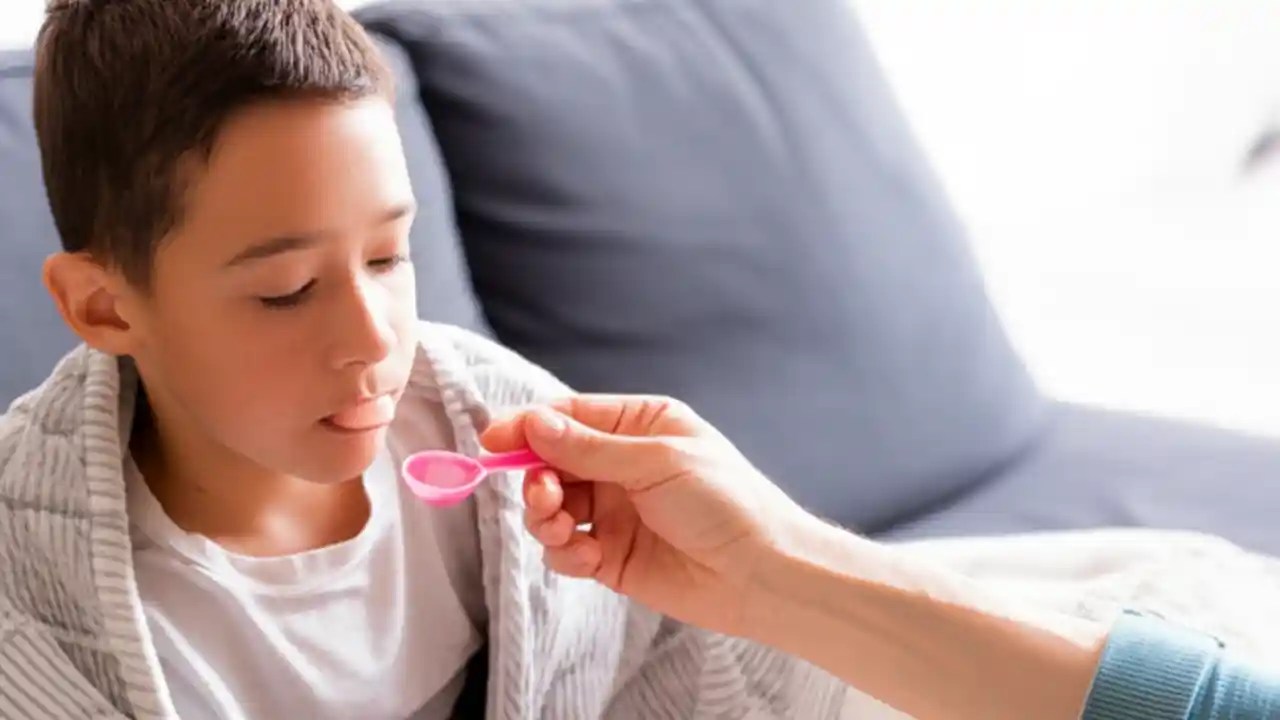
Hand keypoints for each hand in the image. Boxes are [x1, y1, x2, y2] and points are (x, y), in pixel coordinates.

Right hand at [481, 395, 810, 636]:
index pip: (568, 417)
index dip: (527, 427)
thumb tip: (533, 422)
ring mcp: (615, 511)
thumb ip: (590, 448)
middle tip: (545, 497)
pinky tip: (589, 557)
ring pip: (551, 508)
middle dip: (537, 480)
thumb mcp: (657, 462)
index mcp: (639, 426)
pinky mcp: (611, 556)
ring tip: (564, 529)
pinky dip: (566, 553)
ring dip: (545, 519)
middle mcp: (621, 465)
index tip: (492, 440)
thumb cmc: (726, 502)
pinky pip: (566, 549)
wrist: (762, 574)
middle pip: (550, 463)